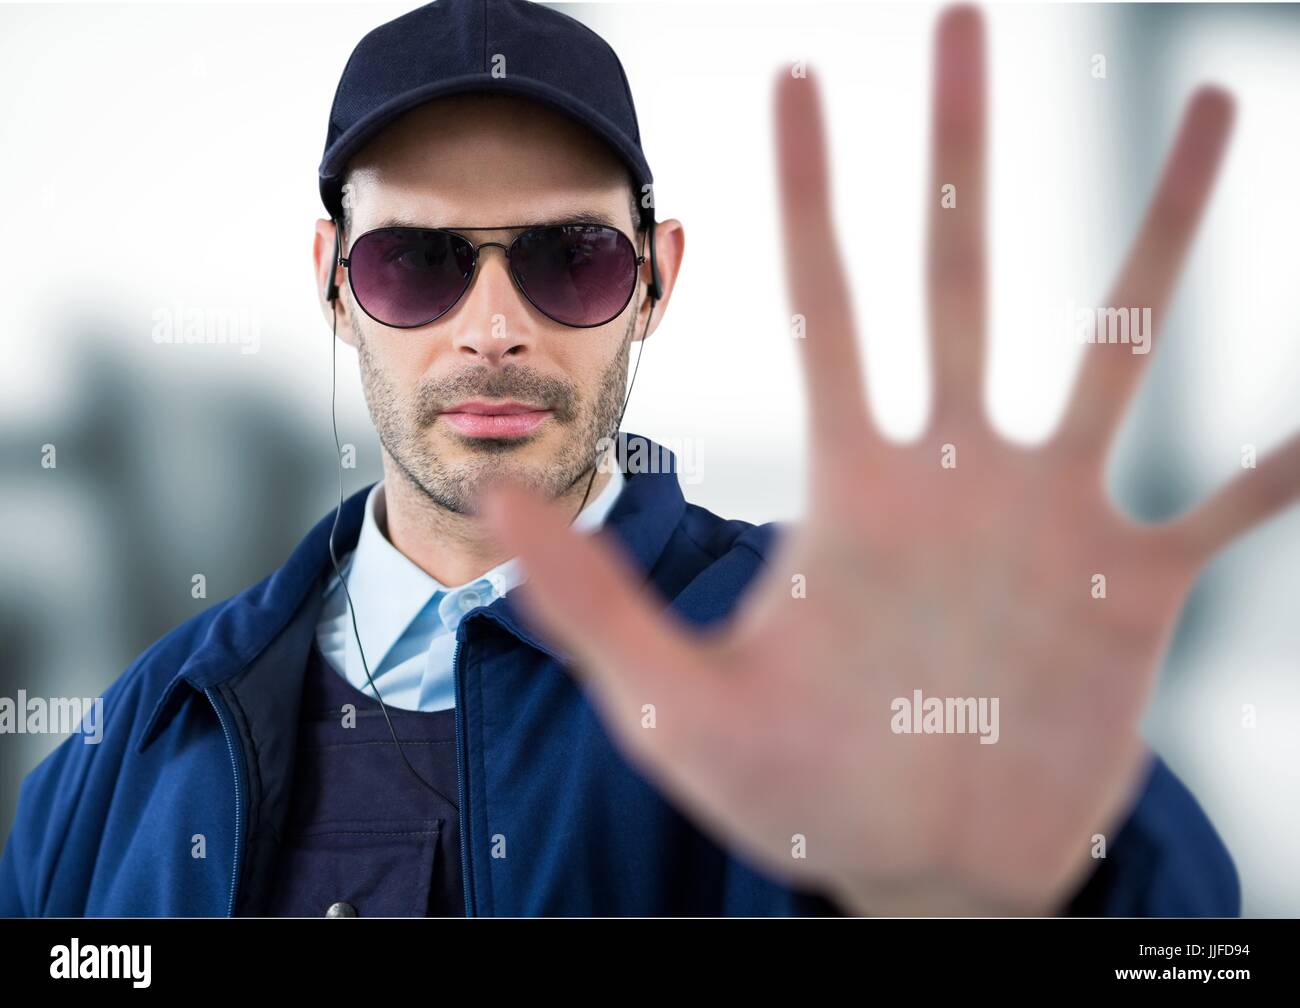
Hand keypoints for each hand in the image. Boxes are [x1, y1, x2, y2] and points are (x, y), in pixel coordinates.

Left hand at [480, 5, 1299, 914]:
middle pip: (958, 275)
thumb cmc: (794, 790)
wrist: (914, 864)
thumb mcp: (677, 702)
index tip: (795, 76)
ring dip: (1160, 235)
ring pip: (1114, 346)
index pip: (824, 304)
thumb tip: (483, 502)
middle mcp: (955, 476)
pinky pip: (1231, 508)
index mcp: (852, 488)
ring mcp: (1051, 524)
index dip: (809, 191)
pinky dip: (1281, 465)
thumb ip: (592, 602)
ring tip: (1212, 117)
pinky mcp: (1133, 594)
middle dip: (959, 149)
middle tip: (963, 18)